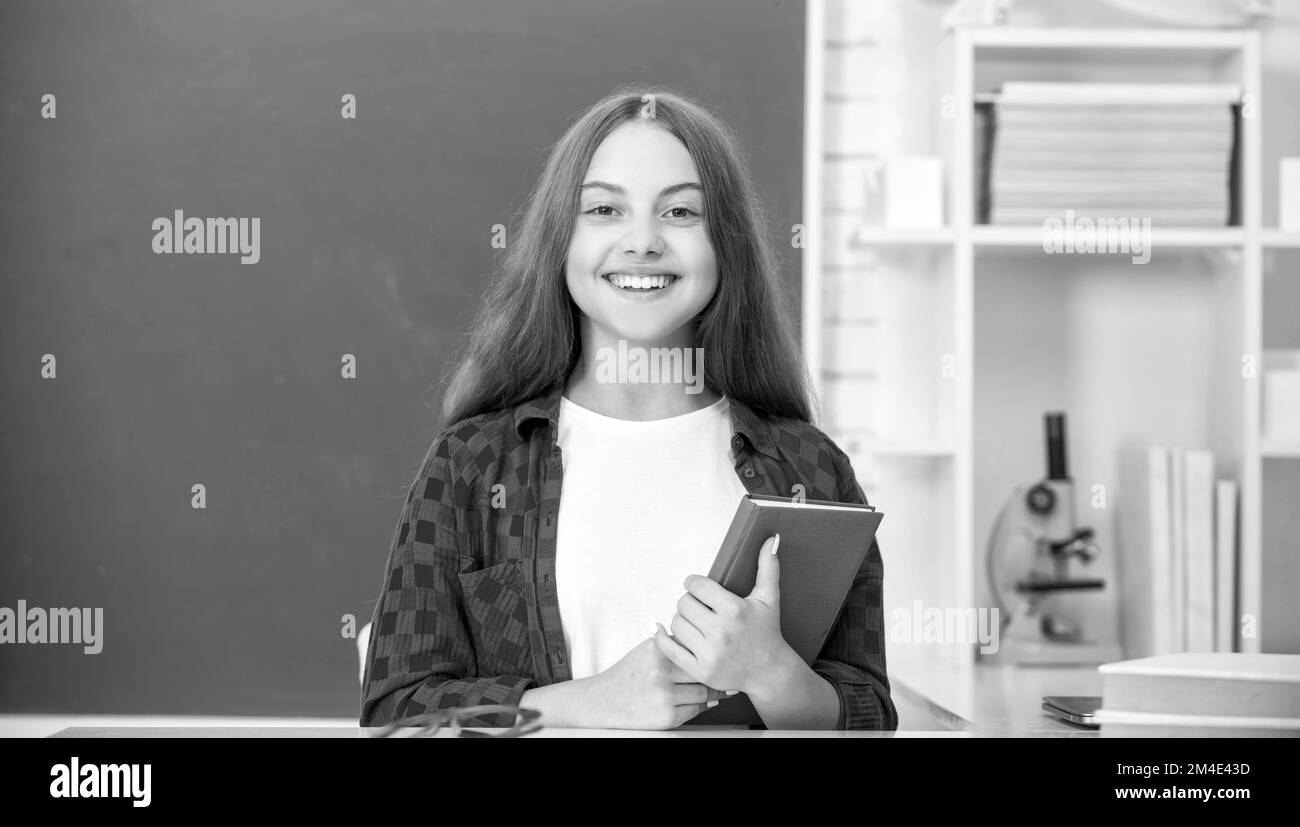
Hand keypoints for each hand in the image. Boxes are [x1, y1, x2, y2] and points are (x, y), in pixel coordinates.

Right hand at [580, 636, 729, 729]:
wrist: (604, 701)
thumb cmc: (628, 675)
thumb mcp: (646, 651)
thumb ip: (671, 644)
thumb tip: (703, 642)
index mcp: (657, 650)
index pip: (695, 647)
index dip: (711, 651)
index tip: (724, 652)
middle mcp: (660, 672)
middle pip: (702, 669)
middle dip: (717, 672)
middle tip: (730, 671)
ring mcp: (664, 696)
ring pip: (703, 691)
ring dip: (714, 691)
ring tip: (723, 689)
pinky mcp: (666, 717)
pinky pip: (695, 709)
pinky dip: (704, 705)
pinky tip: (708, 701)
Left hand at [654, 534, 790, 694]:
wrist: (769, 671)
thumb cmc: (767, 631)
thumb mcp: (769, 598)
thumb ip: (768, 566)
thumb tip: (771, 538)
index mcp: (735, 610)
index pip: (696, 585)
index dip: (694, 583)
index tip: (698, 587)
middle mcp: (721, 632)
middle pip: (684, 603)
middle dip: (689, 601)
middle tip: (698, 606)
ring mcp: (709, 653)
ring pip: (676, 623)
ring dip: (682, 619)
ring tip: (694, 621)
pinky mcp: (700, 670)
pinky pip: (669, 649)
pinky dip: (661, 638)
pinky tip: (663, 630)